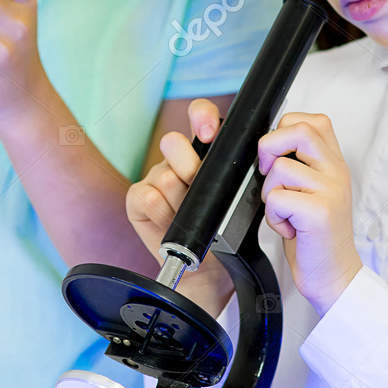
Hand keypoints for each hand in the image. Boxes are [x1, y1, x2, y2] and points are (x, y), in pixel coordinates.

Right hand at [126, 99, 234, 313]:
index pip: (199, 117)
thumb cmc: (227, 232)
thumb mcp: (242, 198)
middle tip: (200, 189)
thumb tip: (249, 155)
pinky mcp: (138, 199)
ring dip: (181, 202)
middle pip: (174, 143)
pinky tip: (172, 223)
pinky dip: (163, 214)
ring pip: (165, 176)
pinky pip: (147, 197)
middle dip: (190, 166)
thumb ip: (239, 173)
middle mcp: (178, 160)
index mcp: (206, 152)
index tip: (209, 132)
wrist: (212, 270)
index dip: (202, 117)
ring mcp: (156, 177)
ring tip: (190, 217)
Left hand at [257, 112, 362, 312]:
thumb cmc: (315, 235)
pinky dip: (274, 217)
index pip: (312, 121)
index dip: (285, 129)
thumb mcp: (313, 191)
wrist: (334, 275)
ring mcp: (330, 190)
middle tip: (268, 174)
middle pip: (298, 131)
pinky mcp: (320, 212)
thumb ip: (301, 164)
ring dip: (270, 194)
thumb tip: (268, 145)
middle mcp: (337, 171)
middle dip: (270, 148)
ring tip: (285, 213)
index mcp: (334, 163)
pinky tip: (289, 228)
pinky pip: (278, 198)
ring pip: (280, 168)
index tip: (277, 154)